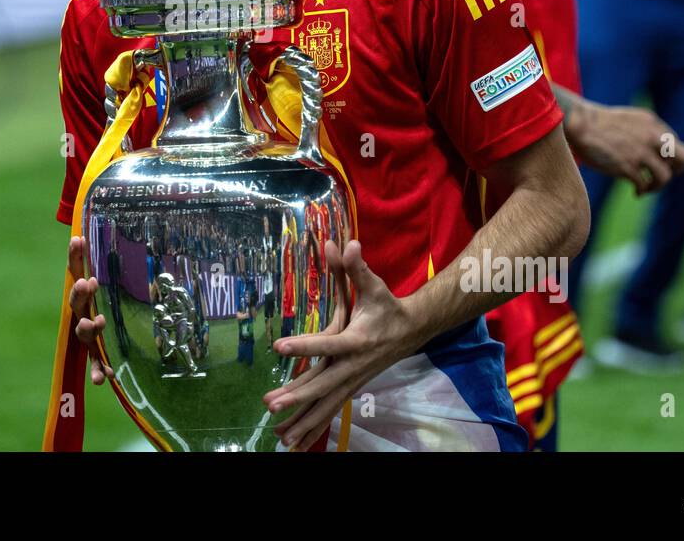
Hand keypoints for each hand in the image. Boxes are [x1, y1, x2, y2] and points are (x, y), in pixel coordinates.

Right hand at [66, 236, 113, 384]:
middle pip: (76, 302)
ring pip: (83, 332)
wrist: (97, 338)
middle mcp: (81, 312)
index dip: (74, 256)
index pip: (75, 271)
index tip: (78, 240)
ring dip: (89, 326)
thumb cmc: (99, 302)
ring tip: (98, 322)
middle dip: (80, 294)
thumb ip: (94, 259)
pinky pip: (96, 364)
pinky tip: (106, 378)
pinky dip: (99, 371)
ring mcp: (87, 334)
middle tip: (88, 283)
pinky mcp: (97, 354)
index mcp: (82, 294)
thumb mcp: (100, 280)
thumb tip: (87, 229)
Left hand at [263, 240, 415, 450]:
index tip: (279, 346)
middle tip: (271, 403)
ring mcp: (353, 380)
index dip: (304, 345)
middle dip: (297, 396)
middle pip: (323, 384)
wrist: (412, 331)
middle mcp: (354, 365)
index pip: (327, 344)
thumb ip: (357, 268)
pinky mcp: (350, 388)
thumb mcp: (375, 286)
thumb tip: (345, 243)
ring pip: (326, 404)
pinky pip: (329, 410)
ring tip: (280, 438)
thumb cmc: (388, 306)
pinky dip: (313, 426)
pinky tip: (294, 441)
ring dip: (303, 421)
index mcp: (357, 340)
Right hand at [565, 99, 683, 194]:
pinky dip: (642, 191)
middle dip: (675, 170)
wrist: (579, 123)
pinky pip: (644, 184)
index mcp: (652, 124)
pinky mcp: (627, 166)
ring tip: (646, 188)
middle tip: (662, 176)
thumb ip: (643, 131)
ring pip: (665, 176)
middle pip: (683, 158)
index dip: (667, 156)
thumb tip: (650, 148)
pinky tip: (636, 192)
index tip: (656, 163)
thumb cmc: (596, 123)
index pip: (675, 143)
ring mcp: (641, 152)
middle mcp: (652, 137)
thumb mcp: (627, 120)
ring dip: (657, 186)